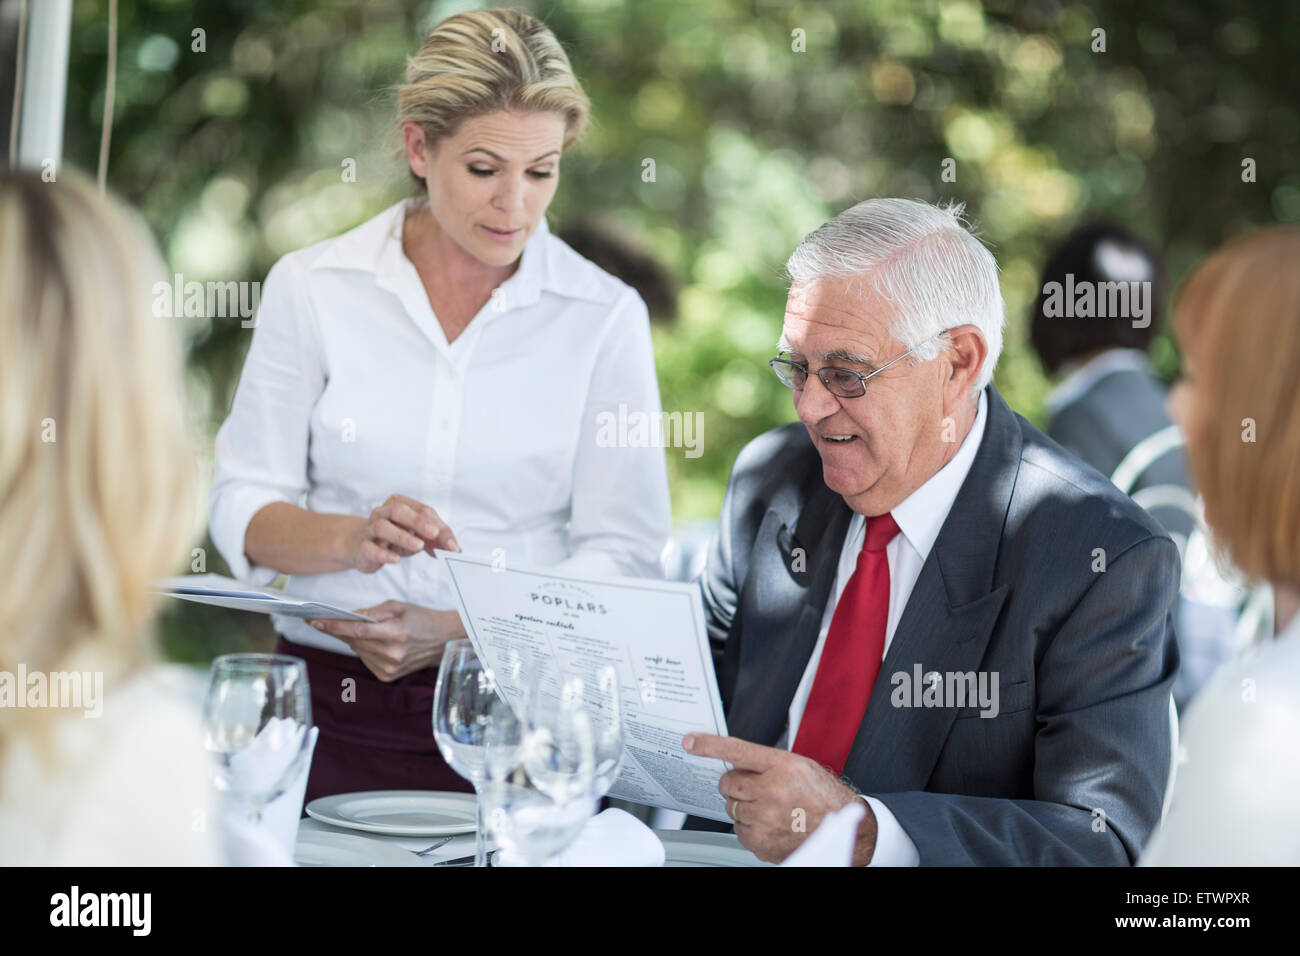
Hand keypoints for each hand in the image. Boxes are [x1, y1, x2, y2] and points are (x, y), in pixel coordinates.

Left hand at [308, 601, 465, 681]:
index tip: (314, 620)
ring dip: (352, 639)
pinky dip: (364, 649)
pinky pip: (365, 660)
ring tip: (360, 629)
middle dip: (337, 630)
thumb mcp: (398, 607)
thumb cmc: (421, 618)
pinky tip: (373, 642)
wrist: (443, 639)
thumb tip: (346, 616)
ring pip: (357, 651)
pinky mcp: (388, 676)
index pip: (357, 629)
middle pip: (353, 641)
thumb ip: (371, 612)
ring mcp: (390, 668)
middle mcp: (392, 654)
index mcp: (396, 633)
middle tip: (321, 620)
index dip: (333, 625)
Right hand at [342, 494, 459, 572]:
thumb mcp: (417, 536)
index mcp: (400, 504)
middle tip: (434, 534)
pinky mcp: (362, 547)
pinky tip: (395, 559)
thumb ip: (435, 540)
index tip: (452, 545)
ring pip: (382, 527)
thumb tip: (456, 549)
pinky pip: (370, 548)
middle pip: (399, 511)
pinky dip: (383, 553)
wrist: (361, 547)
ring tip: (418, 546)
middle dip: (418, 522)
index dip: (439, 526)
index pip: (422, 510)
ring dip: (402, 536)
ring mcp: (370, 529)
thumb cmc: (394, 537)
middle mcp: (383, 512)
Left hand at [683, 732, 877, 864]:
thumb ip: (768, 763)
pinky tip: (771, 825)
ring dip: (745, 808)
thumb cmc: (825, 798)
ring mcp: (764, 818)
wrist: (846, 831)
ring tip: (771, 809)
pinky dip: (750, 828)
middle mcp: (771, 791)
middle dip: (737, 785)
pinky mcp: (761, 842)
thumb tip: (738, 765)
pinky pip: (739, 831)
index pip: (737, 750)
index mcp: (782, 766)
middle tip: (758, 789)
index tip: (690, 741)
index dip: (709, 745)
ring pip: (732, 808)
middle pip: (728, 784)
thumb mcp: (801, 767)